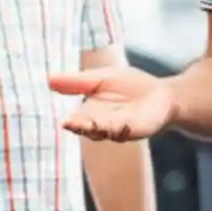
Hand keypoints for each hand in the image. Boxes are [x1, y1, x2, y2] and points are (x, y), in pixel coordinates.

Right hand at [48, 66, 175, 141]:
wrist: (163, 95)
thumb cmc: (130, 86)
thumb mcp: (101, 78)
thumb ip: (77, 82)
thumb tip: (48, 79)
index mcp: (91, 113)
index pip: (77, 120)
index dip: (72, 122)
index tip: (63, 121)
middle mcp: (103, 125)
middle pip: (89, 128)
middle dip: (82, 126)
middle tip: (71, 124)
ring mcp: (121, 129)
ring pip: (106, 131)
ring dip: (98, 129)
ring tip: (90, 124)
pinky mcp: (139, 129)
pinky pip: (129, 131)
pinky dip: (123, 129)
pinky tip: (120, 125)